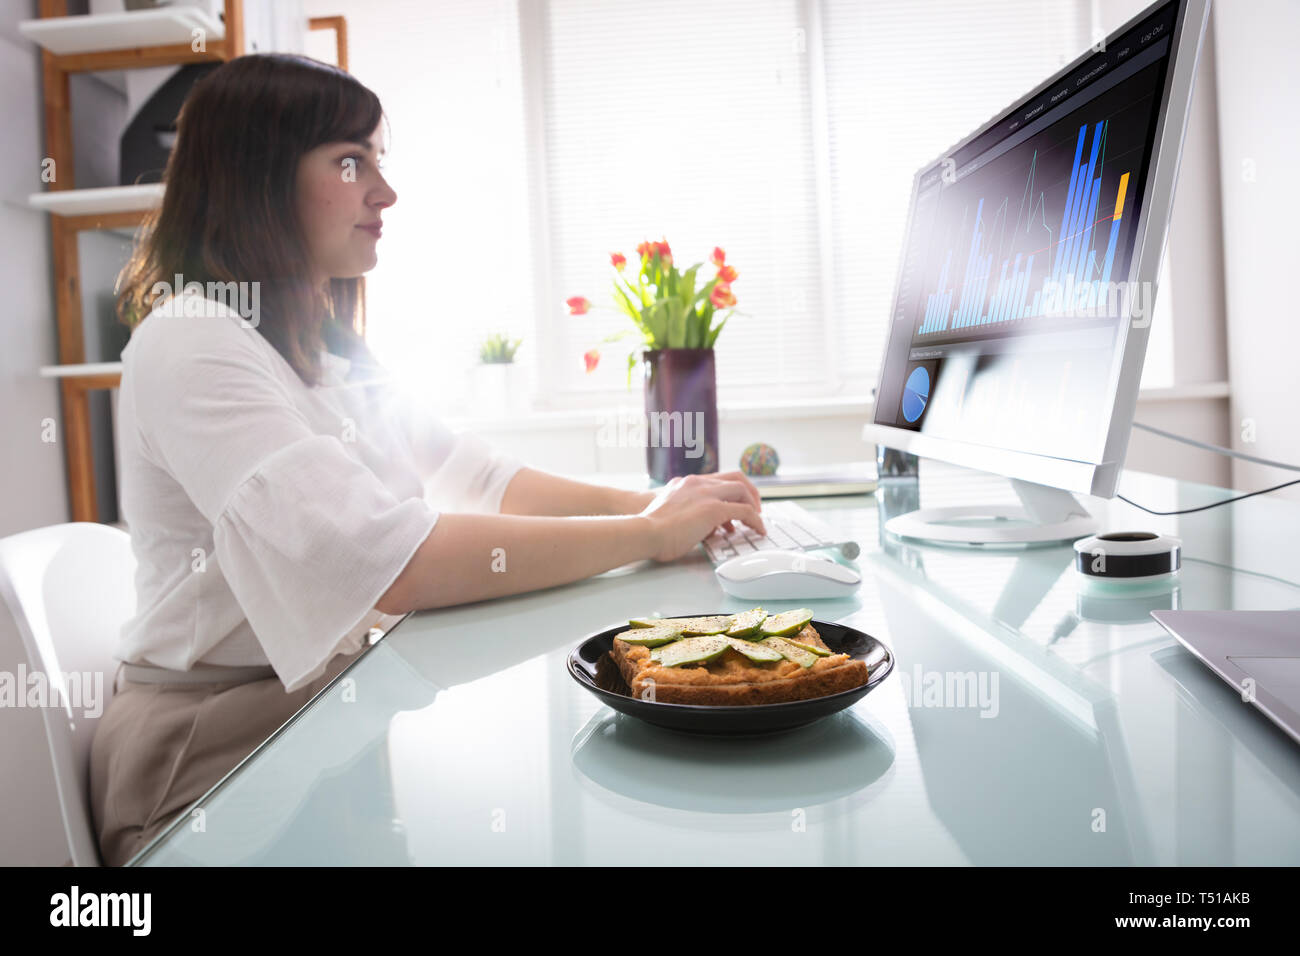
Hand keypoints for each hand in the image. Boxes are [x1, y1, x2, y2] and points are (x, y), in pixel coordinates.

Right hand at [638, 471, 766, 562]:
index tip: (738, 501)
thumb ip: (686, 510)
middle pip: (735, 478)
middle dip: (750, 493)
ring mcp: (707, 494)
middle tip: (755, 508)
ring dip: (754, 505)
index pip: (718, 478)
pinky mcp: (713, 509)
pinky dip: (755, 520)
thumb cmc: (650, 527)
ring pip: (742, 491)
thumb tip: (704, 525)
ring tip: (758, 520)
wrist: (644, 530)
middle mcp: (699, 483)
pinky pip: (744, 511)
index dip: (733, 488)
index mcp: (687, 482)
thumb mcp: (669, 510)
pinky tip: (758, 529)